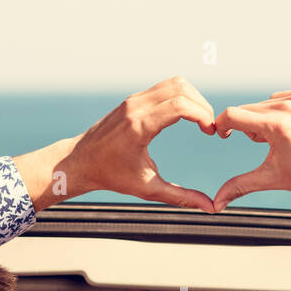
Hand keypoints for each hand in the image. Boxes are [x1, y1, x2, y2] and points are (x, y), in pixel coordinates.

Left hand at [42, 77, 216, 211]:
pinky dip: (181, 96)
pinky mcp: (133, 99)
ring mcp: (133, 100)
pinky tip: (186, 116)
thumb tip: (211, 208)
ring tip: (201, 121)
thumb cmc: (112, 176)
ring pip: (174, 83)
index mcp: (139, 127)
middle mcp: (136, 107)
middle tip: (209, 127)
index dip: (203, 115)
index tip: (210, 132)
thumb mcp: (148, 189)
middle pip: (181, 88)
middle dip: (202, 105)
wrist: (80, 161)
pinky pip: (164, 88)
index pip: (180, 105)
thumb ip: (181, 197)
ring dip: (193, 98)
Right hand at [212, 89, 290, 210]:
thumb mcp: (272, 178)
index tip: (224, 135)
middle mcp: (288, 106)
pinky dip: (279, 111)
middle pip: (248, 110)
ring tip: (282, 140)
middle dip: (248, 128)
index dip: (222, 125)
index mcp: (277, 125)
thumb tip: (216, 204)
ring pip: (264, 104)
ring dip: (264, 119)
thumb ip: (240, 186)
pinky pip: (281, 98)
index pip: (233, 115)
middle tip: (265, 146)